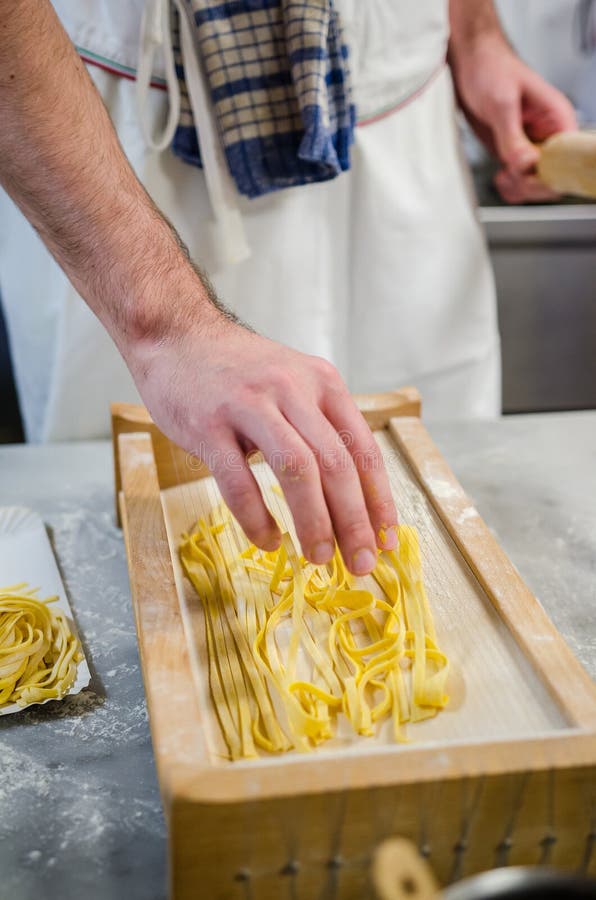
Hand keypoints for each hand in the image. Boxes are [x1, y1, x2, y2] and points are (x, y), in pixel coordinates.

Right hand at [125, 313, 397, 575]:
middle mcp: (292, 390)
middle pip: (336, 464)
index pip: (363, 449)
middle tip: (359, 563)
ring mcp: (250, 406)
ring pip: (297, 471)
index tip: (386, 540)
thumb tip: (352, 495)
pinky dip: (257, 518)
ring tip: (319, 558)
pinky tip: (268, 540)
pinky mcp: (208, 425)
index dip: (379, 500)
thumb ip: (321, 426)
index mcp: (322, 383)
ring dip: (313, 522)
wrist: (177, 334)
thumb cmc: (239, 370)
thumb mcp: (295, 383)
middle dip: (354, 521)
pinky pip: (239, 481)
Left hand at [450, 33, 576, 202]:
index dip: (551, 175)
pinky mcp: (514, 154)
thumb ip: (513, 135)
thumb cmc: (491, 68)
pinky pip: (520, 181)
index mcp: (558, 119)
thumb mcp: (502, 102)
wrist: (469, 64)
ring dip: (519, 188)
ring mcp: (531, 147)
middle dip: (531, 183)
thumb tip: (526, 163)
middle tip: (510, 174)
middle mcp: (549, 135)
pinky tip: (499, 178)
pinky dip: (510, 188)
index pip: (569, 160)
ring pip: (536, 184)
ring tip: (503, 176)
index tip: (528, 174)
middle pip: (554, 178)